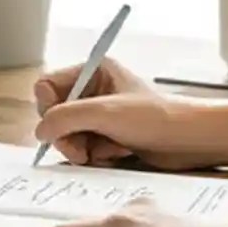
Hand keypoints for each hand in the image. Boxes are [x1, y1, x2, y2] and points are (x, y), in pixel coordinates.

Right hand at [34, 60, 203, 169]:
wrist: (188, 141)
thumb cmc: (155, 117)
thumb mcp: (105, 113)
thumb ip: (65, 118)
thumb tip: (39, 131)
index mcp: (93, 71)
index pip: (47, 85)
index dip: (48, 107)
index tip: (57, 125)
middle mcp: (93, 90)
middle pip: (54, 113)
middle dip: (64, 134)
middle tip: (79, 149)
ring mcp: (99, 114)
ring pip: (66, 134)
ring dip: (77, 148)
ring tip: (98, 154)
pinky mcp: (107, 135)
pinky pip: (82, 146)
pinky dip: (91, 155)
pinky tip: (113, 155)